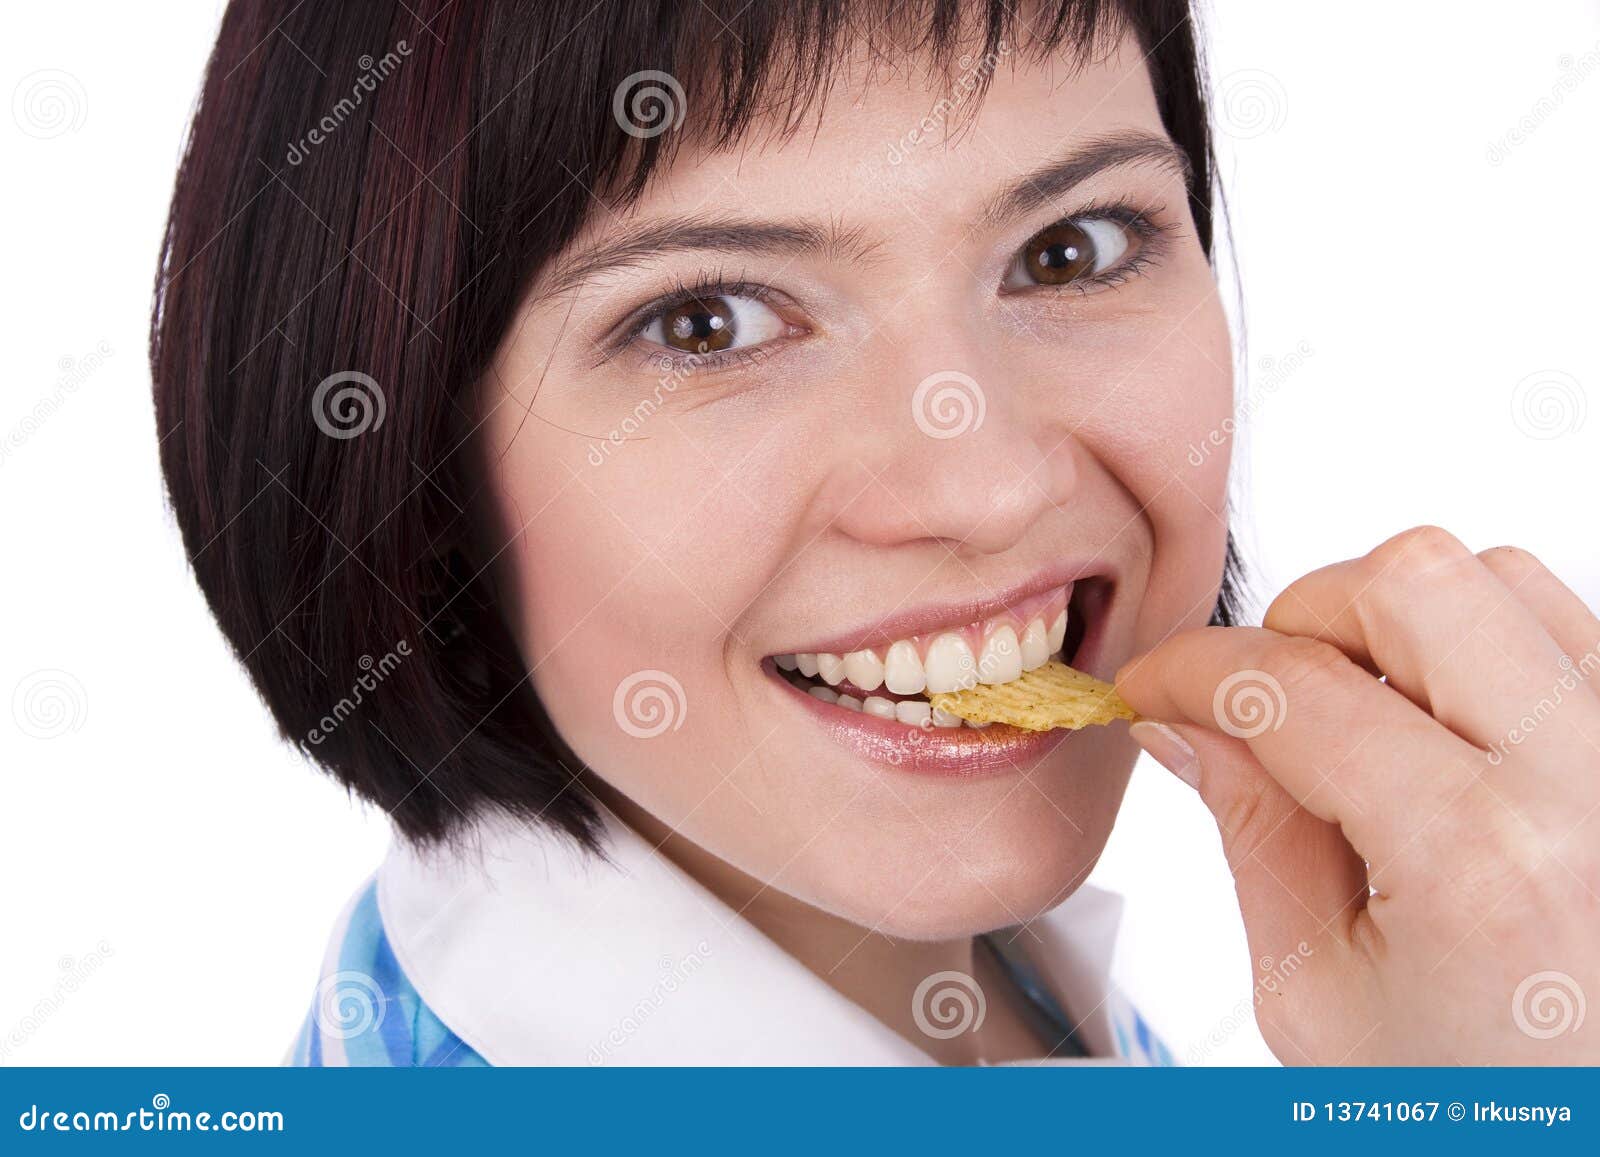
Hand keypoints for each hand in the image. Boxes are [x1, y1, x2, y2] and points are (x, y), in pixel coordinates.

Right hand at [1117, 526, 1599, 1064]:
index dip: (1192, 670)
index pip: (1294, 688)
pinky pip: (1569, 629)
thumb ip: (1252, 834)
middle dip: (1304, 620)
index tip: (1158, 685)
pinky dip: (1486, 653)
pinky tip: (1448, 738)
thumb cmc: (1485, 1111)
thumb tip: (1190, 723)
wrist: (1597, 1134)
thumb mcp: (1320, 997)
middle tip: (1267, 697)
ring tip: (1369, 722)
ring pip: (1502, 578)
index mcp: (1484, 861)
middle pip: (1411, 582)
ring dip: (1403, 629)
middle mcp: (1593, 785)